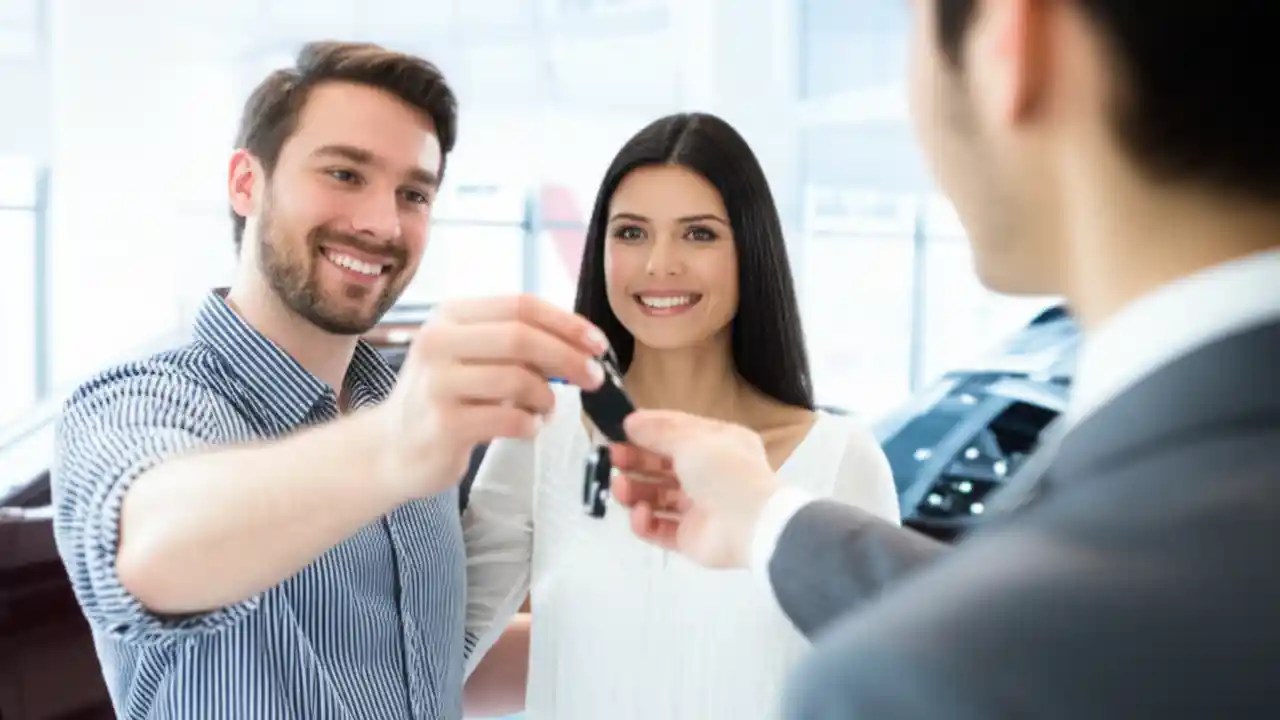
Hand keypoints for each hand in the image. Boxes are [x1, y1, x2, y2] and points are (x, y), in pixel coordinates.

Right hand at [373, 295, 607, 500]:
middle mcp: (438, 343)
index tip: (597, 344)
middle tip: (594, 378)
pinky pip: (509, 419)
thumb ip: (516, 344)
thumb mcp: (469, 355)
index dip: (566, 322)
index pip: (520, 305)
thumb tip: (582, 345)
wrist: (391, 448)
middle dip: (568, 357)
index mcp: (449, 316)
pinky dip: (531, 425)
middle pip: (521, 338)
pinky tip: (527, 427)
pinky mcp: (444, 426)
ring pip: (518, 380)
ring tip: (545, 409)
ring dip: (548, 397)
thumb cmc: (444, 397)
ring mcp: (437, 385)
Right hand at [608, 411, 780, 568]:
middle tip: (612, 458)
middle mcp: (708, 474)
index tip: (621, 429)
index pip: (678, 432)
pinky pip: (660, 527)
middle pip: (663, 465)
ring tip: (620, 488)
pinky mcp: (689, 537)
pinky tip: (640, 513)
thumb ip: (659, 431)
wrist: (750, 524)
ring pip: (658, 497)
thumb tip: (631, 421)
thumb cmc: (723, 471)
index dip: (649, 430)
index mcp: (718, 444)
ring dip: (636, 490)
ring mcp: (699, 507)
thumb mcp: (691, 439)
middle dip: (636, 460)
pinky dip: (645, 521)